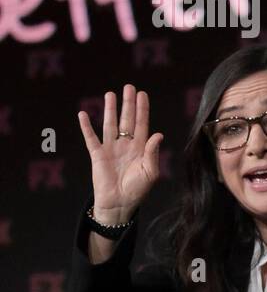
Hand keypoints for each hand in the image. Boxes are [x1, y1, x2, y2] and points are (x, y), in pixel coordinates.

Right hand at [77, 84, 163, 221]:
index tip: (143, 94)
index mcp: (140, 147)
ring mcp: (111, 148)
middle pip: (127, 119)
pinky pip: (90, 138)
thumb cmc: (138, 189)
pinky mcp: (97, 155)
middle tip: (128, 87)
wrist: (120, 204)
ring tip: (110, 94)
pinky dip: (86, 126)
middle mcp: (125, 145)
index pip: (142, 124)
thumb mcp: (150, 172)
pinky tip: (83, 114)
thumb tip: (158, 134)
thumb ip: (153, 152)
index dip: (142, 109)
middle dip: (128, 104)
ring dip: (110, 110)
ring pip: (110, 124)